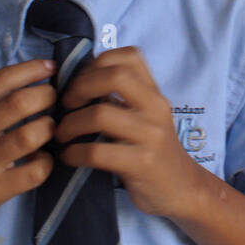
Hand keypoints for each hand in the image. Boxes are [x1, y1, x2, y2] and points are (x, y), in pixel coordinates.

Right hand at [0, 59, 59, 239]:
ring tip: (49, 129)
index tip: (51, 67)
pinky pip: (35, 171)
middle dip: (47, 96)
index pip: (0, 80)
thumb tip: (31, 83)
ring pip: (30, 135)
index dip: (31, 69)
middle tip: (55, 100)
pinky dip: (47, 162)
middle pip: (19, 103)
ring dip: (49, 128)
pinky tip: (41, 159)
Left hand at [52, 47, 201, 218]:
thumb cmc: (153, 151)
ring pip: (100, 114)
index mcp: (154, 93)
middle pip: (114, 76)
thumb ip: (123, 98)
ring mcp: (150, 135)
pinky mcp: (141, 164)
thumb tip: (78, 81)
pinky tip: (69, 157)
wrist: (182, 189)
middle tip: (66, 105)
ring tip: (62, 135)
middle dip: (80, 86)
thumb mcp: (146, 117)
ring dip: (70, 124)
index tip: (80, 84)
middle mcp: (155, 108)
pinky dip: (74, 153)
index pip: (128, 56)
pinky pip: (97, 152)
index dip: (96, 64)